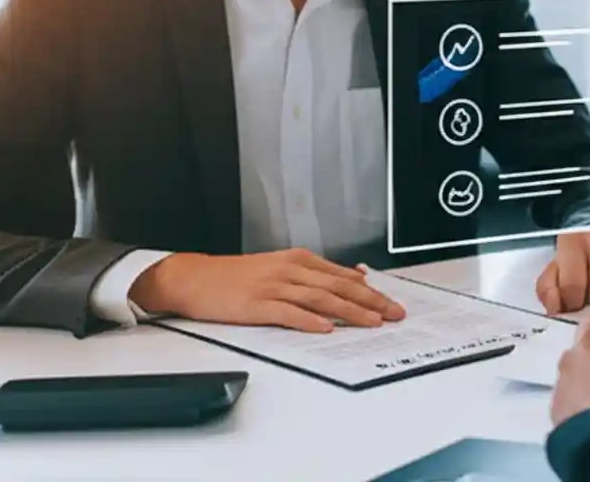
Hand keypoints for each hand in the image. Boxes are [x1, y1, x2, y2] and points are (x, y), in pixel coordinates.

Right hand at [129, 248, 406, 332]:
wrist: (196, 278)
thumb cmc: (239, 277)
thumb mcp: (281, 267)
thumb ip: (314, 275)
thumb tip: (352, 280)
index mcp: (299, 260)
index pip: (344, 276)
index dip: (372, 291)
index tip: (392, 303)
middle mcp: (290, 270)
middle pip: (339, 286)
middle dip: (371, 301)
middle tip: (394, 314)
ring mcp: (274, 286)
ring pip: (320, 299)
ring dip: (349, 312)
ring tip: (371, 322)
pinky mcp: (257, 304)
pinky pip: (288, 313)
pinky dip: (309, 321)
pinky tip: (325, 329)